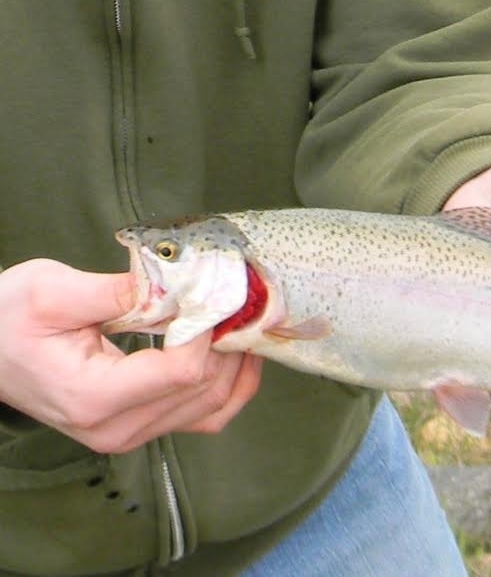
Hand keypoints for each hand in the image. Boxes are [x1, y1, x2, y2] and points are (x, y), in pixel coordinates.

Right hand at [0, 259, 261, 453]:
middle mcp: (118, 429)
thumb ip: (117, 290)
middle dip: (230, 343)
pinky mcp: (139, 428)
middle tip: (241, 300)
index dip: (209, 331)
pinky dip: (230, 387)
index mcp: (94, 397)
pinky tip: (237, 355)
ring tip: (241, 321)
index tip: (215, 293)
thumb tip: (176, 282)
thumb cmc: (8, 318)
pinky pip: (203, 418)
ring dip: (237, 365)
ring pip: (212, 408)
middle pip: (204, 391)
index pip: (181, 371)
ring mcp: (130, 435)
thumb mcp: (52, 291)